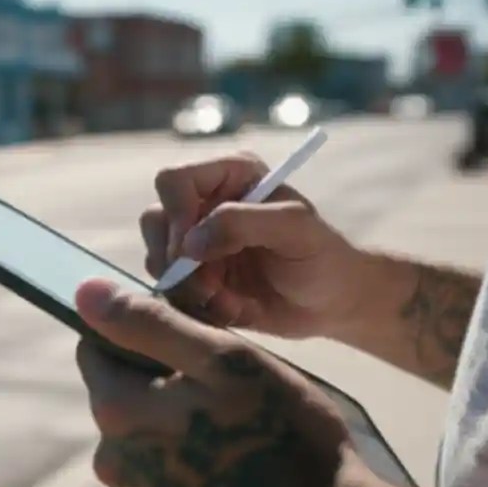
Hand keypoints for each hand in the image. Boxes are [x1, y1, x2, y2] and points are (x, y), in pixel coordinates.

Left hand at [74, 277, 364, 486]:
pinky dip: (186, 459)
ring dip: (175, 420)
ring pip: (142, 430)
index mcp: (117, 411)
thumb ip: (149, 324)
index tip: (190, 343)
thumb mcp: (224, 361)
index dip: (142, 334)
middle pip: (120, 391)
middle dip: (161, 380)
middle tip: (224, 389)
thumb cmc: (284, 436)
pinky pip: (159, 469)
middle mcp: (111, 458)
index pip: (97, 347)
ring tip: (233, 428)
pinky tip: (229, 462)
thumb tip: (86, 292)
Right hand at [143, 152, 364, 337]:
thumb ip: (242, 223)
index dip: (176, 214)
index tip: (192, 250)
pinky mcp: (193, 277)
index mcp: (228, 176)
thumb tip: (189, 243)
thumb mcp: (295, 229)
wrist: (332, 304)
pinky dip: (197, 306)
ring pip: (157, 260)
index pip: (173, 180)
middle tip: (211, 286)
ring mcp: (195, 242)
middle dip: (178, 261)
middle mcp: (204, 204)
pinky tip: (232, 310)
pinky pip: (171, 291)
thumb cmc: (322, 257)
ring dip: (189, 288)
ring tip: (229, 302)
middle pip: (154, 221)